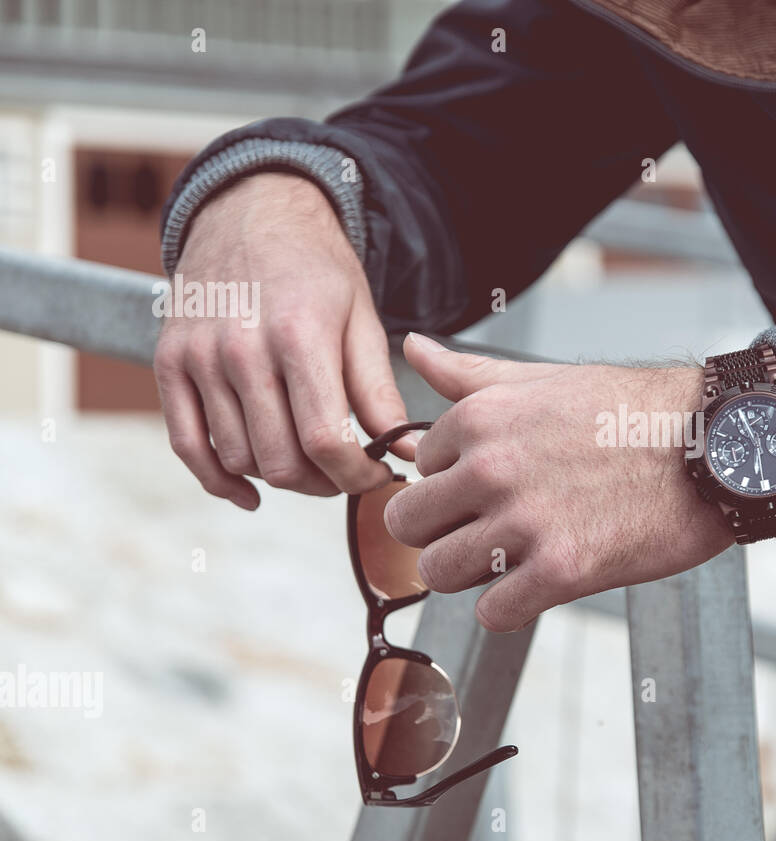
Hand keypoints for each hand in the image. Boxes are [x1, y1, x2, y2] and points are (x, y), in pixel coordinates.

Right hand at [154, 172, 414, 509]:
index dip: (357, 475)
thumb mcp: (362, 320)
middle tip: (347, 472)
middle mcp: (241, 348)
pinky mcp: (169, 363)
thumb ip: (380, 392)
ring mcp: (198, 357)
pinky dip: (218, 481)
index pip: (324, 440)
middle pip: (280, 460)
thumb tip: (406, 452)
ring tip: (311, 462)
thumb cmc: (316, 269)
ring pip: (239, 458)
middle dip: (324, 483)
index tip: (376, 474)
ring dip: (280, 478)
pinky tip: (250, 493)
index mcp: (298, 335)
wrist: (251, 212)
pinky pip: (187, 446)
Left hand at [383, 334, 734, 631]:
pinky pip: (492, 612)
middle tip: (483, 532)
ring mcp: (525, 522)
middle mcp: (492, 468)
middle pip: (409, 526)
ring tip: (511, 560)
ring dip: (470, 574)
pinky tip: (538, 583)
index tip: (484, 489)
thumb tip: (413, 348)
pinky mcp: (562, 570)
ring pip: (439, 573)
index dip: (449, 484)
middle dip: (441, 533)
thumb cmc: (635, 413)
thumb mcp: (545, 380)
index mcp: (481, 419)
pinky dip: (510, 607)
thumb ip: (471, 375)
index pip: (417, 468)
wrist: (714, 446)